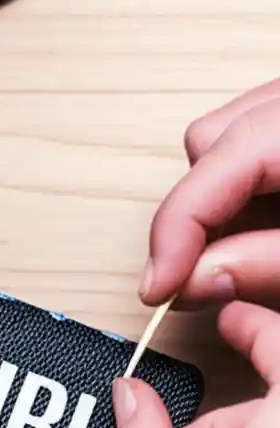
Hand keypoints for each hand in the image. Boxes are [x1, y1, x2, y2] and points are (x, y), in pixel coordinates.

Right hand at [143, 79, 279, 305]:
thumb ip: (267, 263)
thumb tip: (196, 280)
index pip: (215, 166)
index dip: (176, 233)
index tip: (158, 289)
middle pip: (209, 143)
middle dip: (201, 212)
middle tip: (209, 277)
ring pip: (225, 138)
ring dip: (224, 199)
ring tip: (254, 247)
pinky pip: (255, 139)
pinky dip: (251, 185)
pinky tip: (273, 219)